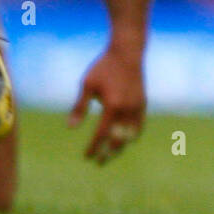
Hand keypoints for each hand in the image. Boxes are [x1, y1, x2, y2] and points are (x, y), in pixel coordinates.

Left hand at [68, 47, 145, 162]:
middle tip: (98, 162)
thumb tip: (70, 128)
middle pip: (117, 141)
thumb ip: (80, 107)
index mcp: (112, 105)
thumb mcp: (87, 84)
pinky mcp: (143, 104)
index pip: (101, 134)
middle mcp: (127, 110)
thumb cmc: (104, 67)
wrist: (127, 52)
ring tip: (110, 154)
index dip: (93, 148)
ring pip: (130, 137)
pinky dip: (131, 136)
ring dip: (119, 147)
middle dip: (107, 154)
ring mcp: (137, 107)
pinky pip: (139, 127)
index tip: (86, 157)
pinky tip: (123, 140)